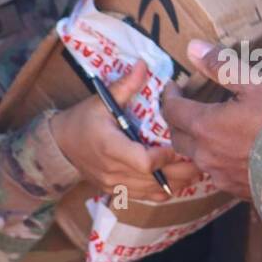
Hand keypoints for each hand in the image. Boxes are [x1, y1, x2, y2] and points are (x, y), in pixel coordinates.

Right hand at [50, 61, 200, 201]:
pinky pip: (149, 197)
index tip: (179, 143)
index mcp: (110, 148)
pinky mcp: (119, 192)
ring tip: (196, 166)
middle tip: (200, 155)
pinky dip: (166, 189)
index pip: (145, 162)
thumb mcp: (101, 101)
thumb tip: (143, 64)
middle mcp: (114, 172)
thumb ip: (125, 86)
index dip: (166, 156)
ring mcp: (116, 185)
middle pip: (157, 179)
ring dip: (179, 181)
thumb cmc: (82, 120)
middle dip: (182, 169)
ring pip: (156, 191)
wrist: (60, 147)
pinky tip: (177, 176)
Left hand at [161, 40, 261, 199]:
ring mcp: (219, 175)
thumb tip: (192, 47)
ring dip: (196, 141)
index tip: (173, 86)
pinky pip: (216, 172)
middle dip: (176, 119)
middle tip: (185, 106)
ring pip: (196, 157)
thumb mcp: (256, 84)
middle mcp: (205, 154)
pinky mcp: (235, 189)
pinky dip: (216, 158)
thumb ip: (221, 66)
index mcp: (204, 126)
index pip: (172, 110)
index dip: (169, 96)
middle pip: (177, 137)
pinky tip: (232, 151)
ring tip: (210, 129)